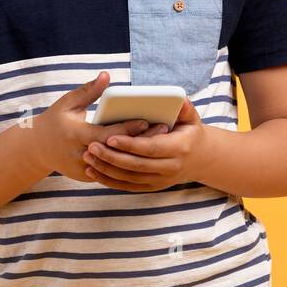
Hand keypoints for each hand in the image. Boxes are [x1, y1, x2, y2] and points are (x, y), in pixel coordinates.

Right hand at [31, 71, 151, 183]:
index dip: (128, 128)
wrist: (37, 149)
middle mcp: (80, 155)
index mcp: (75, 135)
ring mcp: (84, 170)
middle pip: (116, 150)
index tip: (148, 120)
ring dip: (138, 154)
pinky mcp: (88, 177)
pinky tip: (147, 153)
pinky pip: (112, 171)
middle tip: (163, 131)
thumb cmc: (56, 120)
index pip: (107, 133)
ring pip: (116, 164)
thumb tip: (107, 75)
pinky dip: (129, 162)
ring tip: (161, 142)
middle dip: (140, 141)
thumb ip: (89, 90)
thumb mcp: (69, 102)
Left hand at [82, 97, 209, 191]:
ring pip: (128, 178)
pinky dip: (109, 180)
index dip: (130, 144)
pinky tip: (93, 171)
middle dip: (112, 157)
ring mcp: (160, 181)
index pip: (150, 148)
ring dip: (106, 169)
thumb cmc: (190, 133)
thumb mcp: (192, 118)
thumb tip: (179, 98)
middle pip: (136, 165)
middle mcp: (170, 168)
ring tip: (88, 156)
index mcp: (179, 148)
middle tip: (91, 146)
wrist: (199, 159)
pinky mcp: (151, 187)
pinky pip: (127, 186)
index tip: (110, 137)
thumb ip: (184, 108)